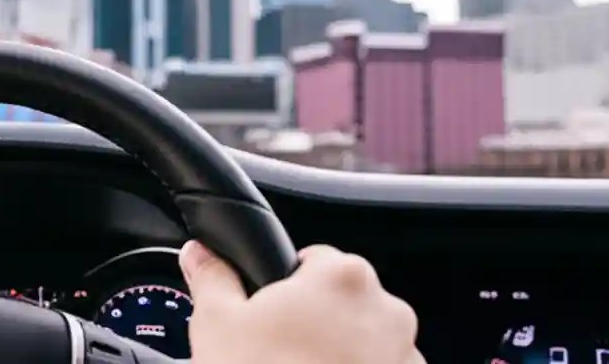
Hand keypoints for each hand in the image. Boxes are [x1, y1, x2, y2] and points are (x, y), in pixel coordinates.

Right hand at [180, 241, 424, 363]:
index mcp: (342, 277)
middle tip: (278, 353)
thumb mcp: (218, 326)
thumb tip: (201, 254)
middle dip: (315, 322)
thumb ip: (212, 277)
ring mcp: (407, 357)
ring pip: (365, 341)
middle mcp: (387, 311)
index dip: (283, 286)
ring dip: (341, 354)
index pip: (312, 258)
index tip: (270, 314)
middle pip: (342, 301)